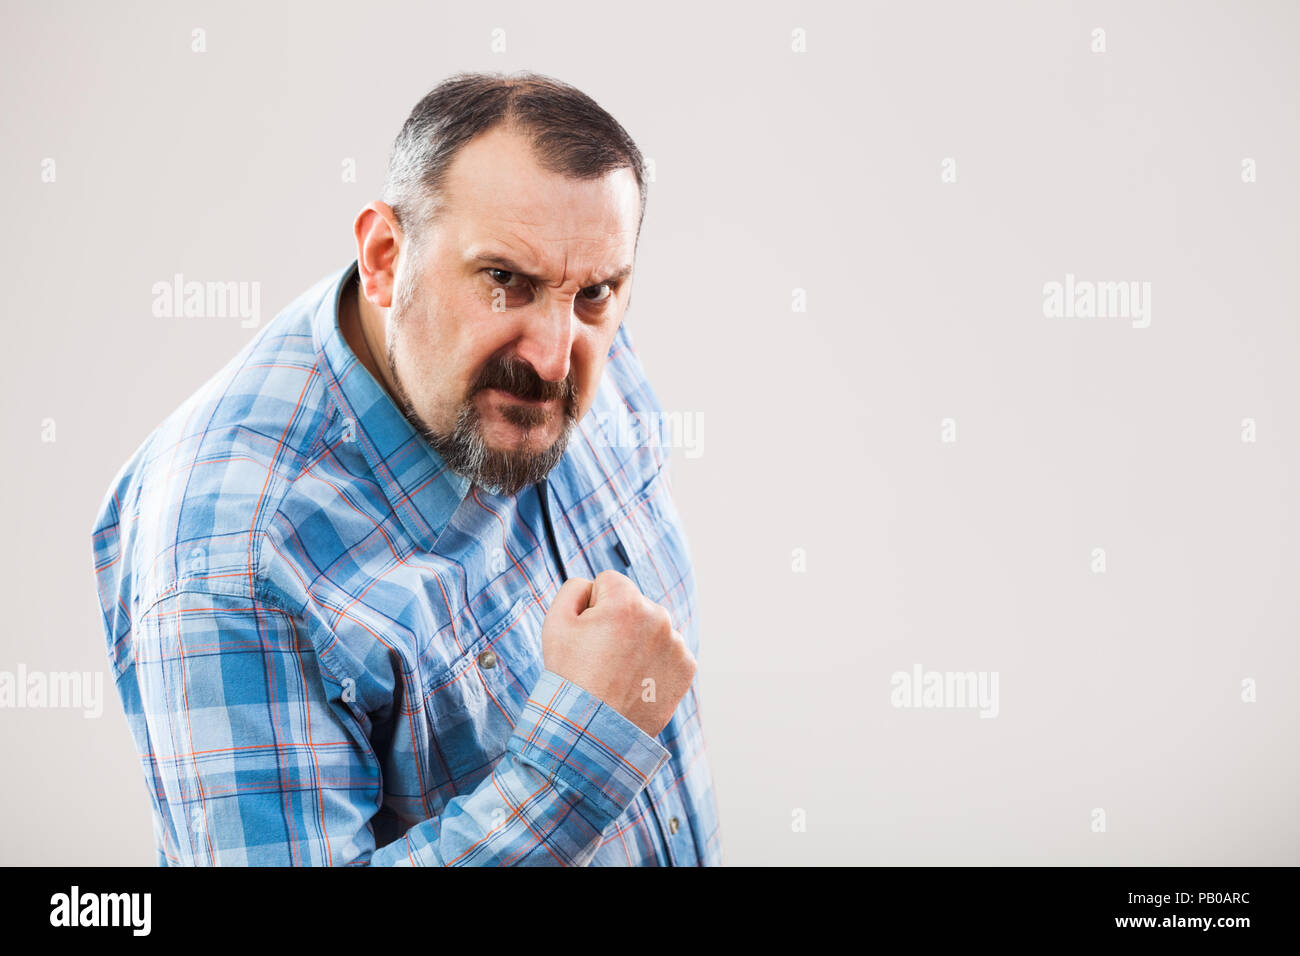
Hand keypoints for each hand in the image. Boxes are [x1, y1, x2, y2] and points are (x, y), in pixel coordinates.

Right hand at [541, 570, 696, 737]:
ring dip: (638, 642)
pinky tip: (636, 682)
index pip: (608, 582)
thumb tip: (595, 585)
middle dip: (619, 622)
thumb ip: (574, 588)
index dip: (592, 606)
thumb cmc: (570, 676)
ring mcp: (676, 643)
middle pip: (633, 605)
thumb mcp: (555, 623)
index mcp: (627, 601)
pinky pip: (666, 652)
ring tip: (619, 673)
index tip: (588, 634)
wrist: (593, 732)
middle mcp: (659, 616)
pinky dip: (653, 663)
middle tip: (601, 658)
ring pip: (651, 628)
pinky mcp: (686, 667)